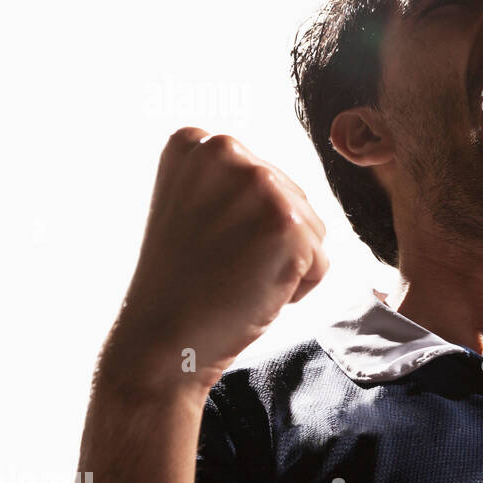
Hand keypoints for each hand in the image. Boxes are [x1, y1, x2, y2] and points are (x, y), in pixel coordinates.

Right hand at [105, 127, 328, 391]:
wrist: (161, 338)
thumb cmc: (182, 281)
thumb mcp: (192, 205)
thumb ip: (231, 180)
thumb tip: (290, 176)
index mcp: (197, 143)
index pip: (263, 177)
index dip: (244, 222)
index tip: (205, 239)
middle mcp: (227, 151)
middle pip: (292, 198)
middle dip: (269, 240)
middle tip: (221, 263)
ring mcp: (260, 185)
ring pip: (311, 228)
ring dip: (286, 261)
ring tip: (236, 276)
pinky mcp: (288, 224)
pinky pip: (321, 261)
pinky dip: (298, 286)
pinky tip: (254, 291)